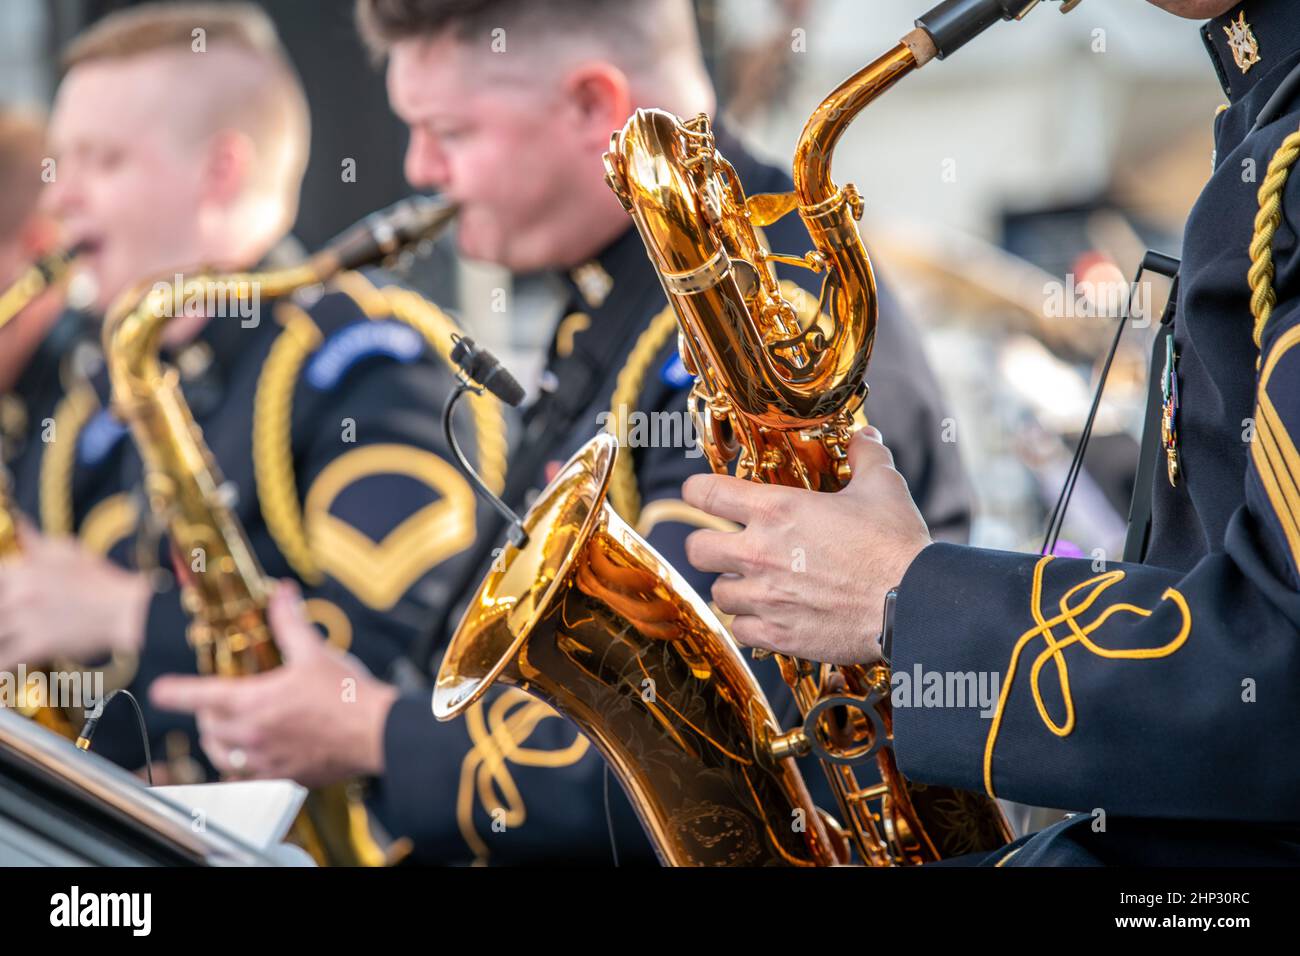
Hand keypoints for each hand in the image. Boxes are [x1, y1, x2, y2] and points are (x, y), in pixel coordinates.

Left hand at [0, 525, 150, 670]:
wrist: (127, 612)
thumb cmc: (100, 580)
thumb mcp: (68, 551)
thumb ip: (35, 540)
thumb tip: (16, 521)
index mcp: (22, 570)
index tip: (4, 599)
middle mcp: (18, 595)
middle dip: (0, 617)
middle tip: (7, 621)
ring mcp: (25, 621)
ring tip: (6, 641)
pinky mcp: (36, 647)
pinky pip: (3, 662)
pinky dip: (0, 669)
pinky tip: (2, 671)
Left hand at [148, 581, 398, 787]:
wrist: (377, 733)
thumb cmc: (348, 695)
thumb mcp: (315, 652)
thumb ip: (289, 622)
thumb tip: (280, 593)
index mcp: (255, 702)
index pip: (200, 696)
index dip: (175, 692)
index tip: (159, 690)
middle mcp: (253, 735)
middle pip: (209, 729)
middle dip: (206, 716)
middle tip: (215, 705)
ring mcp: (266, 761)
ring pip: (223, 757)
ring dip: (219, 743)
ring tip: (229, 732)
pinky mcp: (284, 777)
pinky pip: (249, 778)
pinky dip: (244, 766)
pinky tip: (257, 756)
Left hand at [682, 427, 930, 664]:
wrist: (911, 603)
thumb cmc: (895, 545)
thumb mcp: (883, 487)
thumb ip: (866, 456)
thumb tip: (864, 435)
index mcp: (775, 510)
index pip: (704, 493)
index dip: (699, 491)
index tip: (705, 494)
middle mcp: (759, 553)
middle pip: (696, 548)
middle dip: (708, 545)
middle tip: (729, 546)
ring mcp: (765, 597)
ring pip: (718, 593)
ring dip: (733, 586)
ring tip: (757, 583)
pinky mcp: (777, 633)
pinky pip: (741, 629)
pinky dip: (751, 623)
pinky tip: (772, 614)